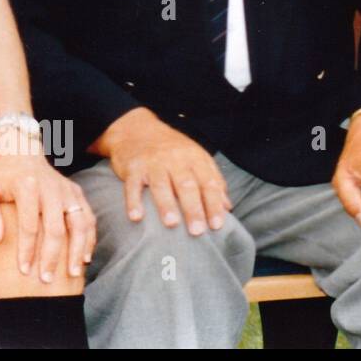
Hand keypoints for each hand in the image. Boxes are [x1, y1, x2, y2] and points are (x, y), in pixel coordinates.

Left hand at [0, 151, 94, 280]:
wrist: (23, 154)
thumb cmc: (0, 178)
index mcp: (28, 187)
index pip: (29, 224)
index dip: (27, 249)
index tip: (24, 271)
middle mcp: (52, 189)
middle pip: (57, 227)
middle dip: (52, 256)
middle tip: (46, 280)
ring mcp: (68, 191)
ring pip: (79, 223)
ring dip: (77, 249)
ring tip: (72, 273)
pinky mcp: (78, 194)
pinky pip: (89, 218)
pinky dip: (89, 238)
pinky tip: (85, 257)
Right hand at [92, 107, 230, 234]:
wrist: (138, 129)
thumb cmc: (172, 150)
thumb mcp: (196, 159)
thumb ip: (213, 181)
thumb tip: (228, 207)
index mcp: (196, 159)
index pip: (209, 182)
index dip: (214, 204)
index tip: (218, 225)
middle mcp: (176, 160)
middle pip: (187, 185)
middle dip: (193, 208)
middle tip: (197, 231)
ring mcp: (154, 163)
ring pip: (162, 185)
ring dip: (166, 205)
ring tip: (172, 224)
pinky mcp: (133, 167)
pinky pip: (133, 185)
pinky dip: (134, 201)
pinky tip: (136, 217)